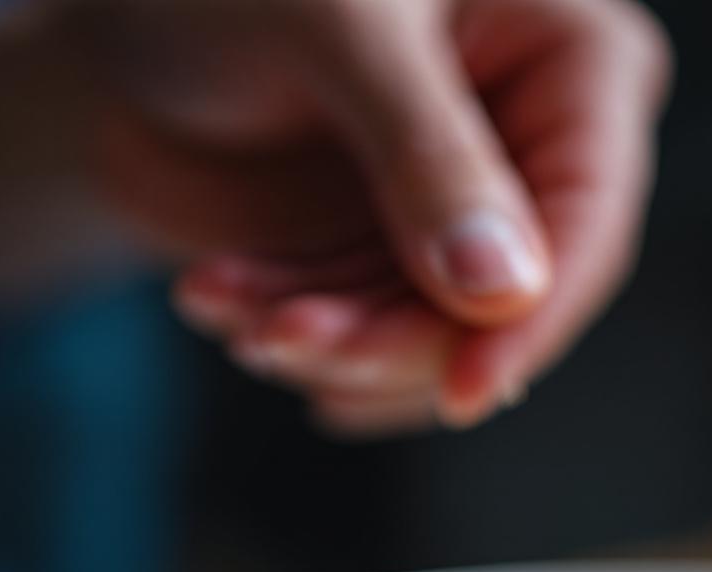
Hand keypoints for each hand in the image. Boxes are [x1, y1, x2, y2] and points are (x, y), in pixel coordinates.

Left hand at [73, 0, 670, 432]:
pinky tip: (226, 303)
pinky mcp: (402, 256)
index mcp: (573, 56)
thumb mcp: (336, 28)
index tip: (464, 394)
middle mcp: (534, 142)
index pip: (590, 215)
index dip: (532, 320)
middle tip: (281, 338)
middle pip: (510, 301)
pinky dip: (302, 336)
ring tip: (228, 305)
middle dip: (391, 339)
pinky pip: (381, 338)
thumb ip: (426, 155)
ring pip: (439, 337)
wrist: (121, 26)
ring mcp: (467, 209)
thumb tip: (502, 288)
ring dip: (330, 345)